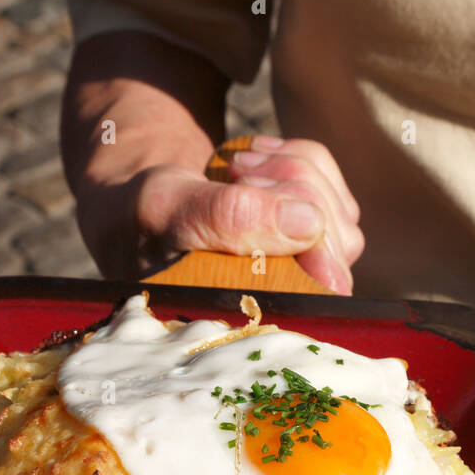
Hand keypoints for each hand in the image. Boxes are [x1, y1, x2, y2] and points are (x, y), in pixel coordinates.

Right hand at [126, 137, 362, 293]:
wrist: (136, 210)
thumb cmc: (144, 223)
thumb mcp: (168, 210)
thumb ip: (227, 216)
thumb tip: (309, 222)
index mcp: (256, 319)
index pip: (320, 286)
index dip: (294, 230)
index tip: (242, 180)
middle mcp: (292, 302)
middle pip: (335, 238)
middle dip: (288, 185)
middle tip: (234, 169)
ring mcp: (309, 264)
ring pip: (337, 207)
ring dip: (289, 168)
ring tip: (235, 167)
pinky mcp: (315, 226)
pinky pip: (330, 180)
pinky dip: (293, 154)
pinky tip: (250, 160)